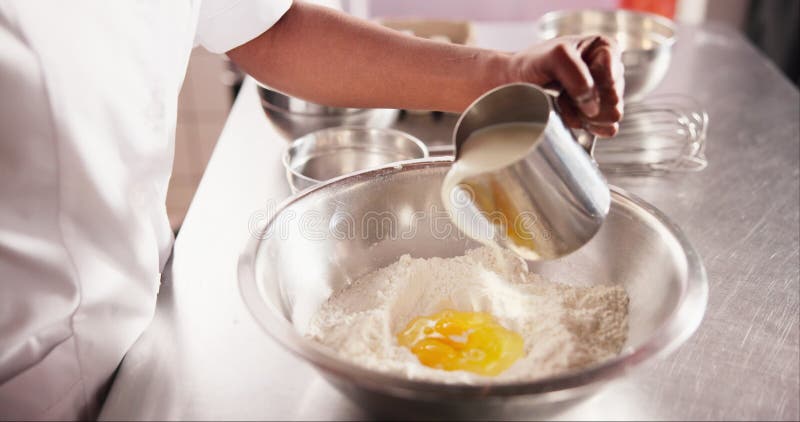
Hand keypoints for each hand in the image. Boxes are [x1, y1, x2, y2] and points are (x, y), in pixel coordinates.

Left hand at [509, 35, 624, 136]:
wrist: (512, 82)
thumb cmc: (531, 64)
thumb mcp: (552, 57)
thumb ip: (575, 73)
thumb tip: (593, 105)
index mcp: (605, 48)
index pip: (612, 77)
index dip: (591, 87)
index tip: (567, 85)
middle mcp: (609, 69)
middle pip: (614, 99)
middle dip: (586, 103)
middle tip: (562, 95)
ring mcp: (605, 93)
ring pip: (610, 116)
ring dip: (583, 115)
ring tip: (563, 103)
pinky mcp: (598, 114)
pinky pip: (605, 129)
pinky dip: (584, 125)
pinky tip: (568, 115)